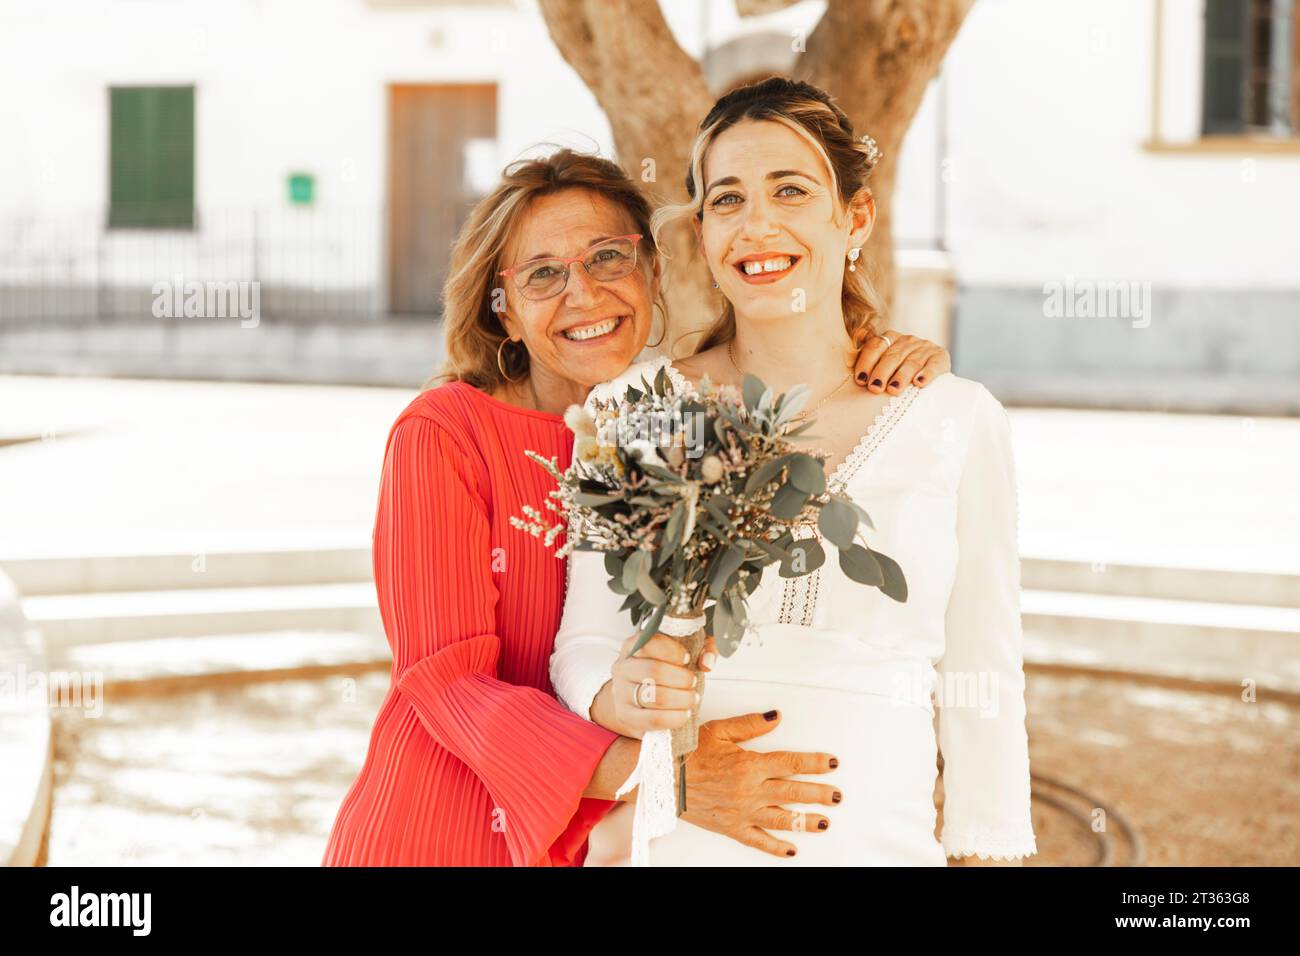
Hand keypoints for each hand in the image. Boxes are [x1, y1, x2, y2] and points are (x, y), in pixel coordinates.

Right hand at [599, 631, 717, 738]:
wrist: (638, 699)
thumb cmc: (664, 671)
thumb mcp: (683, 652)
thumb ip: (702, 649)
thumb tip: (707, 662)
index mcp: (633, 647)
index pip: (649, 643)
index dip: (672, 651)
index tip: (687, 658)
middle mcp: (622, 668)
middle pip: (653, 671)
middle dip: (681, 678)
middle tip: (693, 682)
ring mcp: (621, 693)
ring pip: (654, 696)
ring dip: (681, 699)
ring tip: (692, 698)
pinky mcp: (626, 716)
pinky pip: (653, 719)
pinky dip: (674, 718)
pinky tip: (684, 713)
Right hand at [679, 710, 840, 858]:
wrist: (662, 777)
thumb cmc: (688, 753)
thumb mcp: (719, 730)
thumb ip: (751, 724)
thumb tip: (776, 716)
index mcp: (750, 765)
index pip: (791, 763)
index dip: (815, 763)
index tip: (832, 763)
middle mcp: (750, 790)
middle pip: (793, 793)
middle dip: (819, 794)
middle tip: (837, 796)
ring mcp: (742, 812)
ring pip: (782, 819)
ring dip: (806, 821)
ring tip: (825, 822)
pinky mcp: (732, 827)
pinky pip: (758, 841)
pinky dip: (777, 848)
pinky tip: (792, 850)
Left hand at [852, 328, 949, 393]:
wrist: (932, 368)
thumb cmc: (900, 367)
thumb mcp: (886, 358)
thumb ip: (870, 352)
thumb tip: (854, 341)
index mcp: (891, 338)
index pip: (876, 346)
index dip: (867, 362)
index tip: (860, 380)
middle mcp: (908, 340)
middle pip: (892, 356)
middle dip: (882, 372)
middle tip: (875, 388)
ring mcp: (925, 348)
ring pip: (911, 362)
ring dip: (901, 376)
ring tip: (893, 389)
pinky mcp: (940, 357)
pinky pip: (933, 365)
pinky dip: (926, 374)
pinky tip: (919, 383)